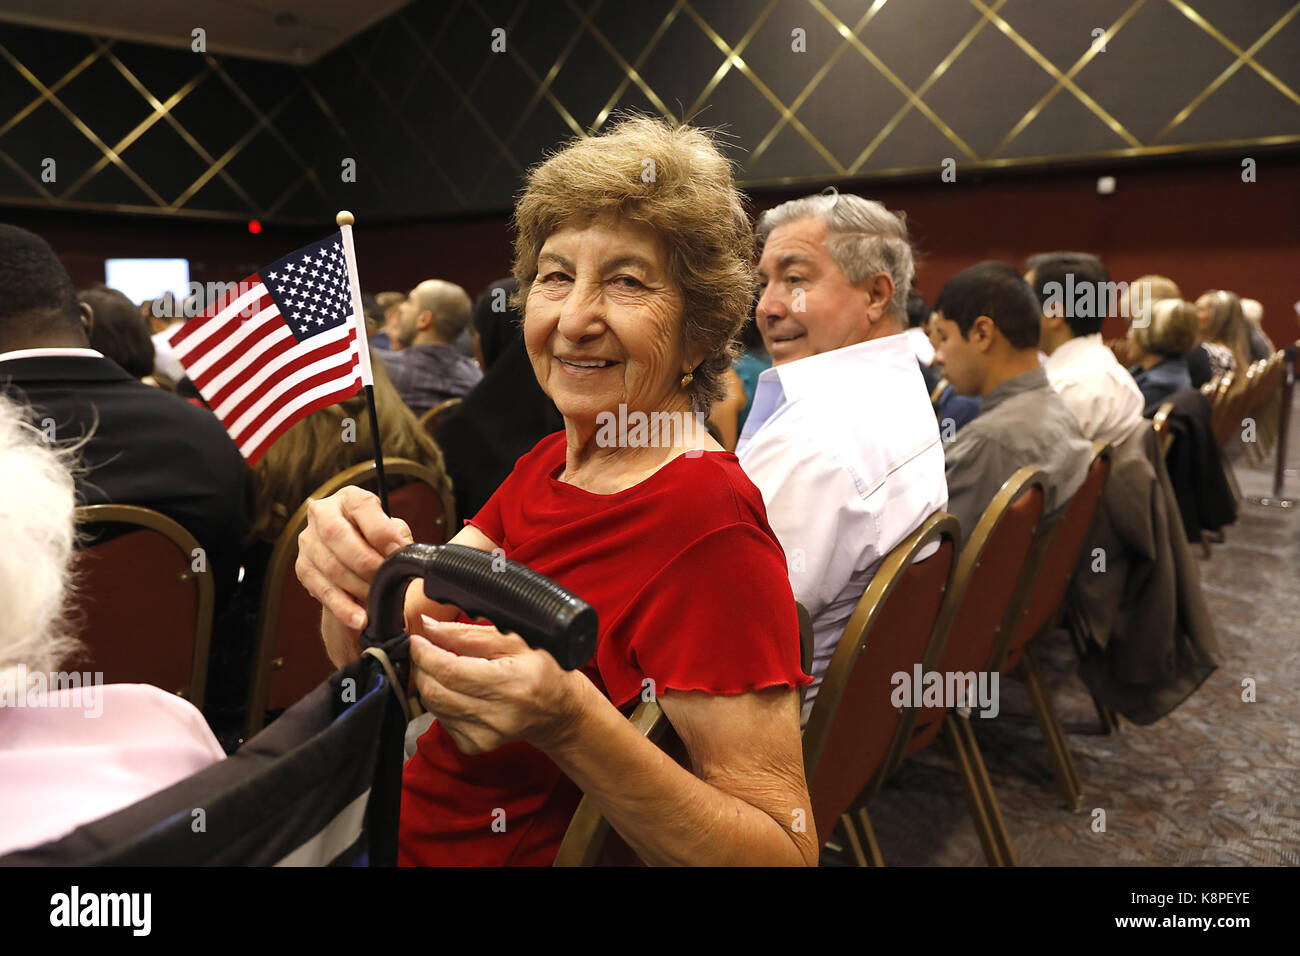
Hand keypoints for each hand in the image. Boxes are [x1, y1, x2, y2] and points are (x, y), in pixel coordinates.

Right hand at [295, 485, 412, 635]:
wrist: (354, 556)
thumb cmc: (378, 540)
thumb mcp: (392, 529)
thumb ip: (398, 535)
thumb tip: (403, 550)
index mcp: (350, 498)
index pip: (362, 508)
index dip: (382, 532)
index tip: (399, 553)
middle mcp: (322, 514)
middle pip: (337, 536)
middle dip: (366, 563)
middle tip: (387, 580)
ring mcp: (308, 541)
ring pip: (330, 566)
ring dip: (357, 588)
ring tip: (377, 600)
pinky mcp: (303, 567)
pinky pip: (322, 590)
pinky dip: (343, 607)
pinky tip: (360, 618)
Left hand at [410, 620, 588, 754]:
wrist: (558, 711)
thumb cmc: (542, 669)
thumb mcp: (513, 640)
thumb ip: (467, 634)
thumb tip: (428, 626)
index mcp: (511, 684)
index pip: (451, 672)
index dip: (426, 654)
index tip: (417, 639)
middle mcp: (497, 716)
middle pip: (436, 691)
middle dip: (423, 666)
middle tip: (427, 649)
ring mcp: (484, 736)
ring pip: (433, 706)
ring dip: (430, 682)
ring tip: (444, 665)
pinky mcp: (474, 746)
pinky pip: (441, 719)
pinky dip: (442, 701)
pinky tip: (458, 690)